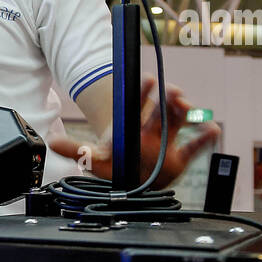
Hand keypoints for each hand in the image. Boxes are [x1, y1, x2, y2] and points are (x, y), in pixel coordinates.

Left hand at [48, 78, 220, 188]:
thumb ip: (74, 150)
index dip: (142, 92)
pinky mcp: (180, 158)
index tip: (147, 79)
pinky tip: (212, 130)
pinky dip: (204, 139)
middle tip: (171, 90)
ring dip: (184, 113)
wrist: (132, 182)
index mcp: (133, 127)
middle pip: (160, 111)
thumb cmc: (116, 165)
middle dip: (167, 99)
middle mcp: (152, 131)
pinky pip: (195, 147)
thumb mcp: (93, 159)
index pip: (137, 105)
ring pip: (177, 123)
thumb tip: (49, 140)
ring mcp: (167, 143)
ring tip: (187, 106)